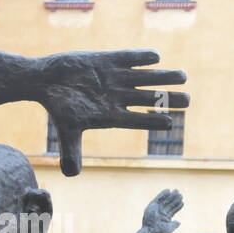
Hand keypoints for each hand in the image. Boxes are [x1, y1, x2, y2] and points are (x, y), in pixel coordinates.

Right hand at [34, 50, 189, 175]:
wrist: (44, 81)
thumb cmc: (58, 108)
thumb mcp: (66, 130)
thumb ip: (72, 151)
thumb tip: (70, 175)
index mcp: (112, 115)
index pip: (137, 120)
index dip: (153, 121)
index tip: (170, 122)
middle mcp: (118, 97)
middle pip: (149, 99)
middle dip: (168, 99)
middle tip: (188, 100)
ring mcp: (115, 78)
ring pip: (145, 78)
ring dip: (163, 77)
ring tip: (183, 77)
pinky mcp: (106, 60)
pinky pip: (127, 58)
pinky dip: (141, 57)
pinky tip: (157, 57)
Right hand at [142, 189, 182, 232]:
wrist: (150, 231)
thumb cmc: (159, 232)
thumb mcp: (169, 229)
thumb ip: (174, 225)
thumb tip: (179, 222)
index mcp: (166, 218)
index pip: (173, 210)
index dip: (178, 206)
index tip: (182, 201)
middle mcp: (161, 212)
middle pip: (170, 204)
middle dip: (175, 199)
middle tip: (181, 194)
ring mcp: (157, 208)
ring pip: (165, 200)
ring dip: (171, 196)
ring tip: (176, 191)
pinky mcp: (152, 205)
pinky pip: (158, 198)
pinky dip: (162, 194)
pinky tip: (168, 191)